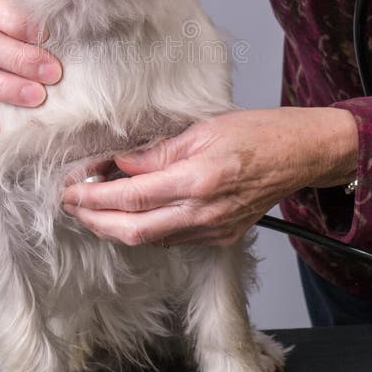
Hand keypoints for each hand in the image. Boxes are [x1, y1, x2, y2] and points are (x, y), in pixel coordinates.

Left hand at [62, 108, 357, 246]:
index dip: (94, 196)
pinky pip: (172, 240)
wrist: (300, 154)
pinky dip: (144, 230)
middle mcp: (204, 213)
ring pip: (149, 241)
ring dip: (115, 228)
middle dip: (94, 221)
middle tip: (71, 204)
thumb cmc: (258, 132)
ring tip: (92, 208)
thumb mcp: (201, 130)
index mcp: (197, 180)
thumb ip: (157, 152)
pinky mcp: (221, 238)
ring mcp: (213, 231)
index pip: (130, 197)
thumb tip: (119, 163)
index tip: (71, 189)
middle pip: (132, 231)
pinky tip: (130, 215)